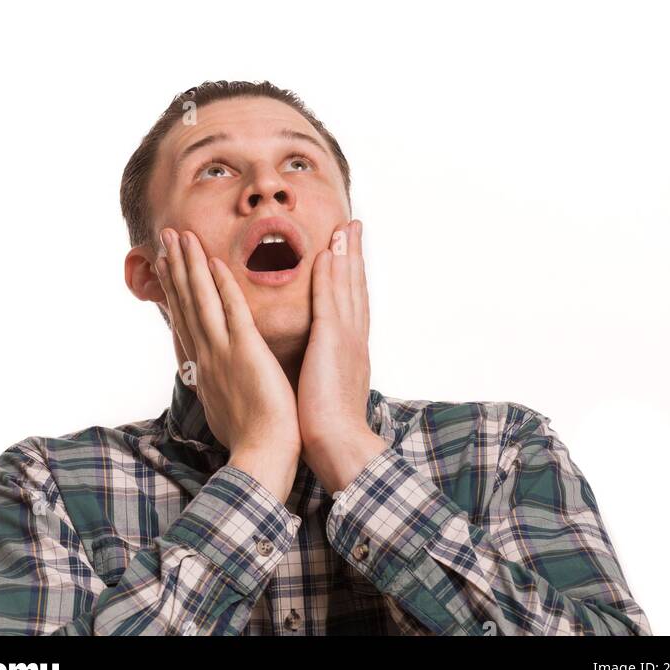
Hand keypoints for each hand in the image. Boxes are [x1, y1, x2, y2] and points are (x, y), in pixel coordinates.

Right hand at [154, 227, 301, 465]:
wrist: (261, 460)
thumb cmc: (253, 441)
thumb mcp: (225, 411)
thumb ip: (220, 389)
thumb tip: (213, 383)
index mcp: (204, 369)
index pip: (185, 321)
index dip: (174, 290)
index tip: (166, 266)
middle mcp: (206, 356)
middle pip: (186, 303)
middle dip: (174, 267)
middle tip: (165, 237)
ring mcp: (222, 352)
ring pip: (200, 300)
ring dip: (189, 265)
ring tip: (179, 237)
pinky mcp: (245, 351)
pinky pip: (232, 310)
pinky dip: (221, 284)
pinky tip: (214, 260)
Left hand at [297, 219, 375, 479]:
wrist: (340, 446)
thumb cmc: (327, 425)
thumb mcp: (326, 387)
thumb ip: (322, 367)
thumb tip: (315, 360)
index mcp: (350, 348)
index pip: (351, 302)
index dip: (351, 274)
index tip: (347, 249)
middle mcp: (353, 337)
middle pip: (355, 286)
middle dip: (353, 254)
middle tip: (352, 224)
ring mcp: (346, 338)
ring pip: (346, 287)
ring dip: (345, 254)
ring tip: (344, 226)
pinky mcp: (332, 343)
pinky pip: (329, 302)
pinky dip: (329, 276)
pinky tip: (325, 255)